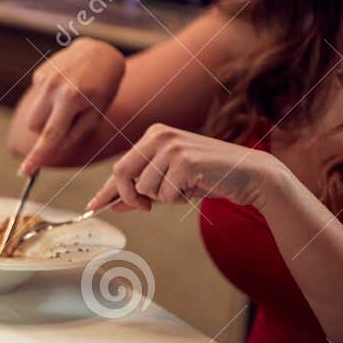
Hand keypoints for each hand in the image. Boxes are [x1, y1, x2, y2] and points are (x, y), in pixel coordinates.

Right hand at [10, 38, 126, 175]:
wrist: (99, 53)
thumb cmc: (102, 88)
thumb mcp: (95, 114)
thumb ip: (73, 134)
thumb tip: (51, 151)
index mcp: (71, 99)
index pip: (51, 135)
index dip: (38, 156)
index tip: (25, 171)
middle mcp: (54, 87)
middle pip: (35, 127)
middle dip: (47, 131)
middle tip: (68, 120)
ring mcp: (44, 78)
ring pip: (33, 115)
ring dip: (46, 118)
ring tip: (67, 103)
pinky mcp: (39, 73)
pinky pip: (37, 99)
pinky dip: (48, 100)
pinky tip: (64, 87)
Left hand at [85, 124, 292, 213]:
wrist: (251, 174)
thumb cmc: (209, 176)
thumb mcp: (170, 180)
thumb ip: (142, 188)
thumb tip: (112, 203)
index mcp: (154, 134)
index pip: (121, 165)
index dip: (107, 189)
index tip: (92, 207)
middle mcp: (159, 135)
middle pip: (123, 174)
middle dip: (130, 197)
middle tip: (146, 208)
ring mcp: (172, 147)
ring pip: (146, 188)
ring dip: (164, 197)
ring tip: (186, 187)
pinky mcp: (185, 161)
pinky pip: (165, 194)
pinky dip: (178, 199)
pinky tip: (195, 187)